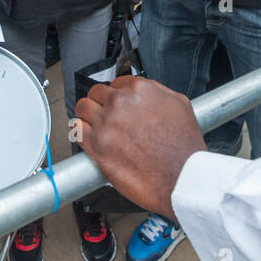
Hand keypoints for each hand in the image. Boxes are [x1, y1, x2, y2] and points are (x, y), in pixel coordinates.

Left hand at [73, 74, 204, 218]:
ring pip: (82, 108)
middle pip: (96, 93)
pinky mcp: (97, 146)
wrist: (181, 178)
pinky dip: (79, 131)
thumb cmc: (183, 147)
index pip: (116, 82)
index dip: (118, 95)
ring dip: (87, 115)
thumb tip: (144, 90)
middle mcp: (120, 103)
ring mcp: (106, 124)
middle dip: (100, 102)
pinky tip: (87, 136)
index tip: (119, 104)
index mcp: (139, 90)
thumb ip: (157, 92)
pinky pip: (76, 130)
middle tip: (106, 114)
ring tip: (94, 124)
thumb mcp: (180, 105)